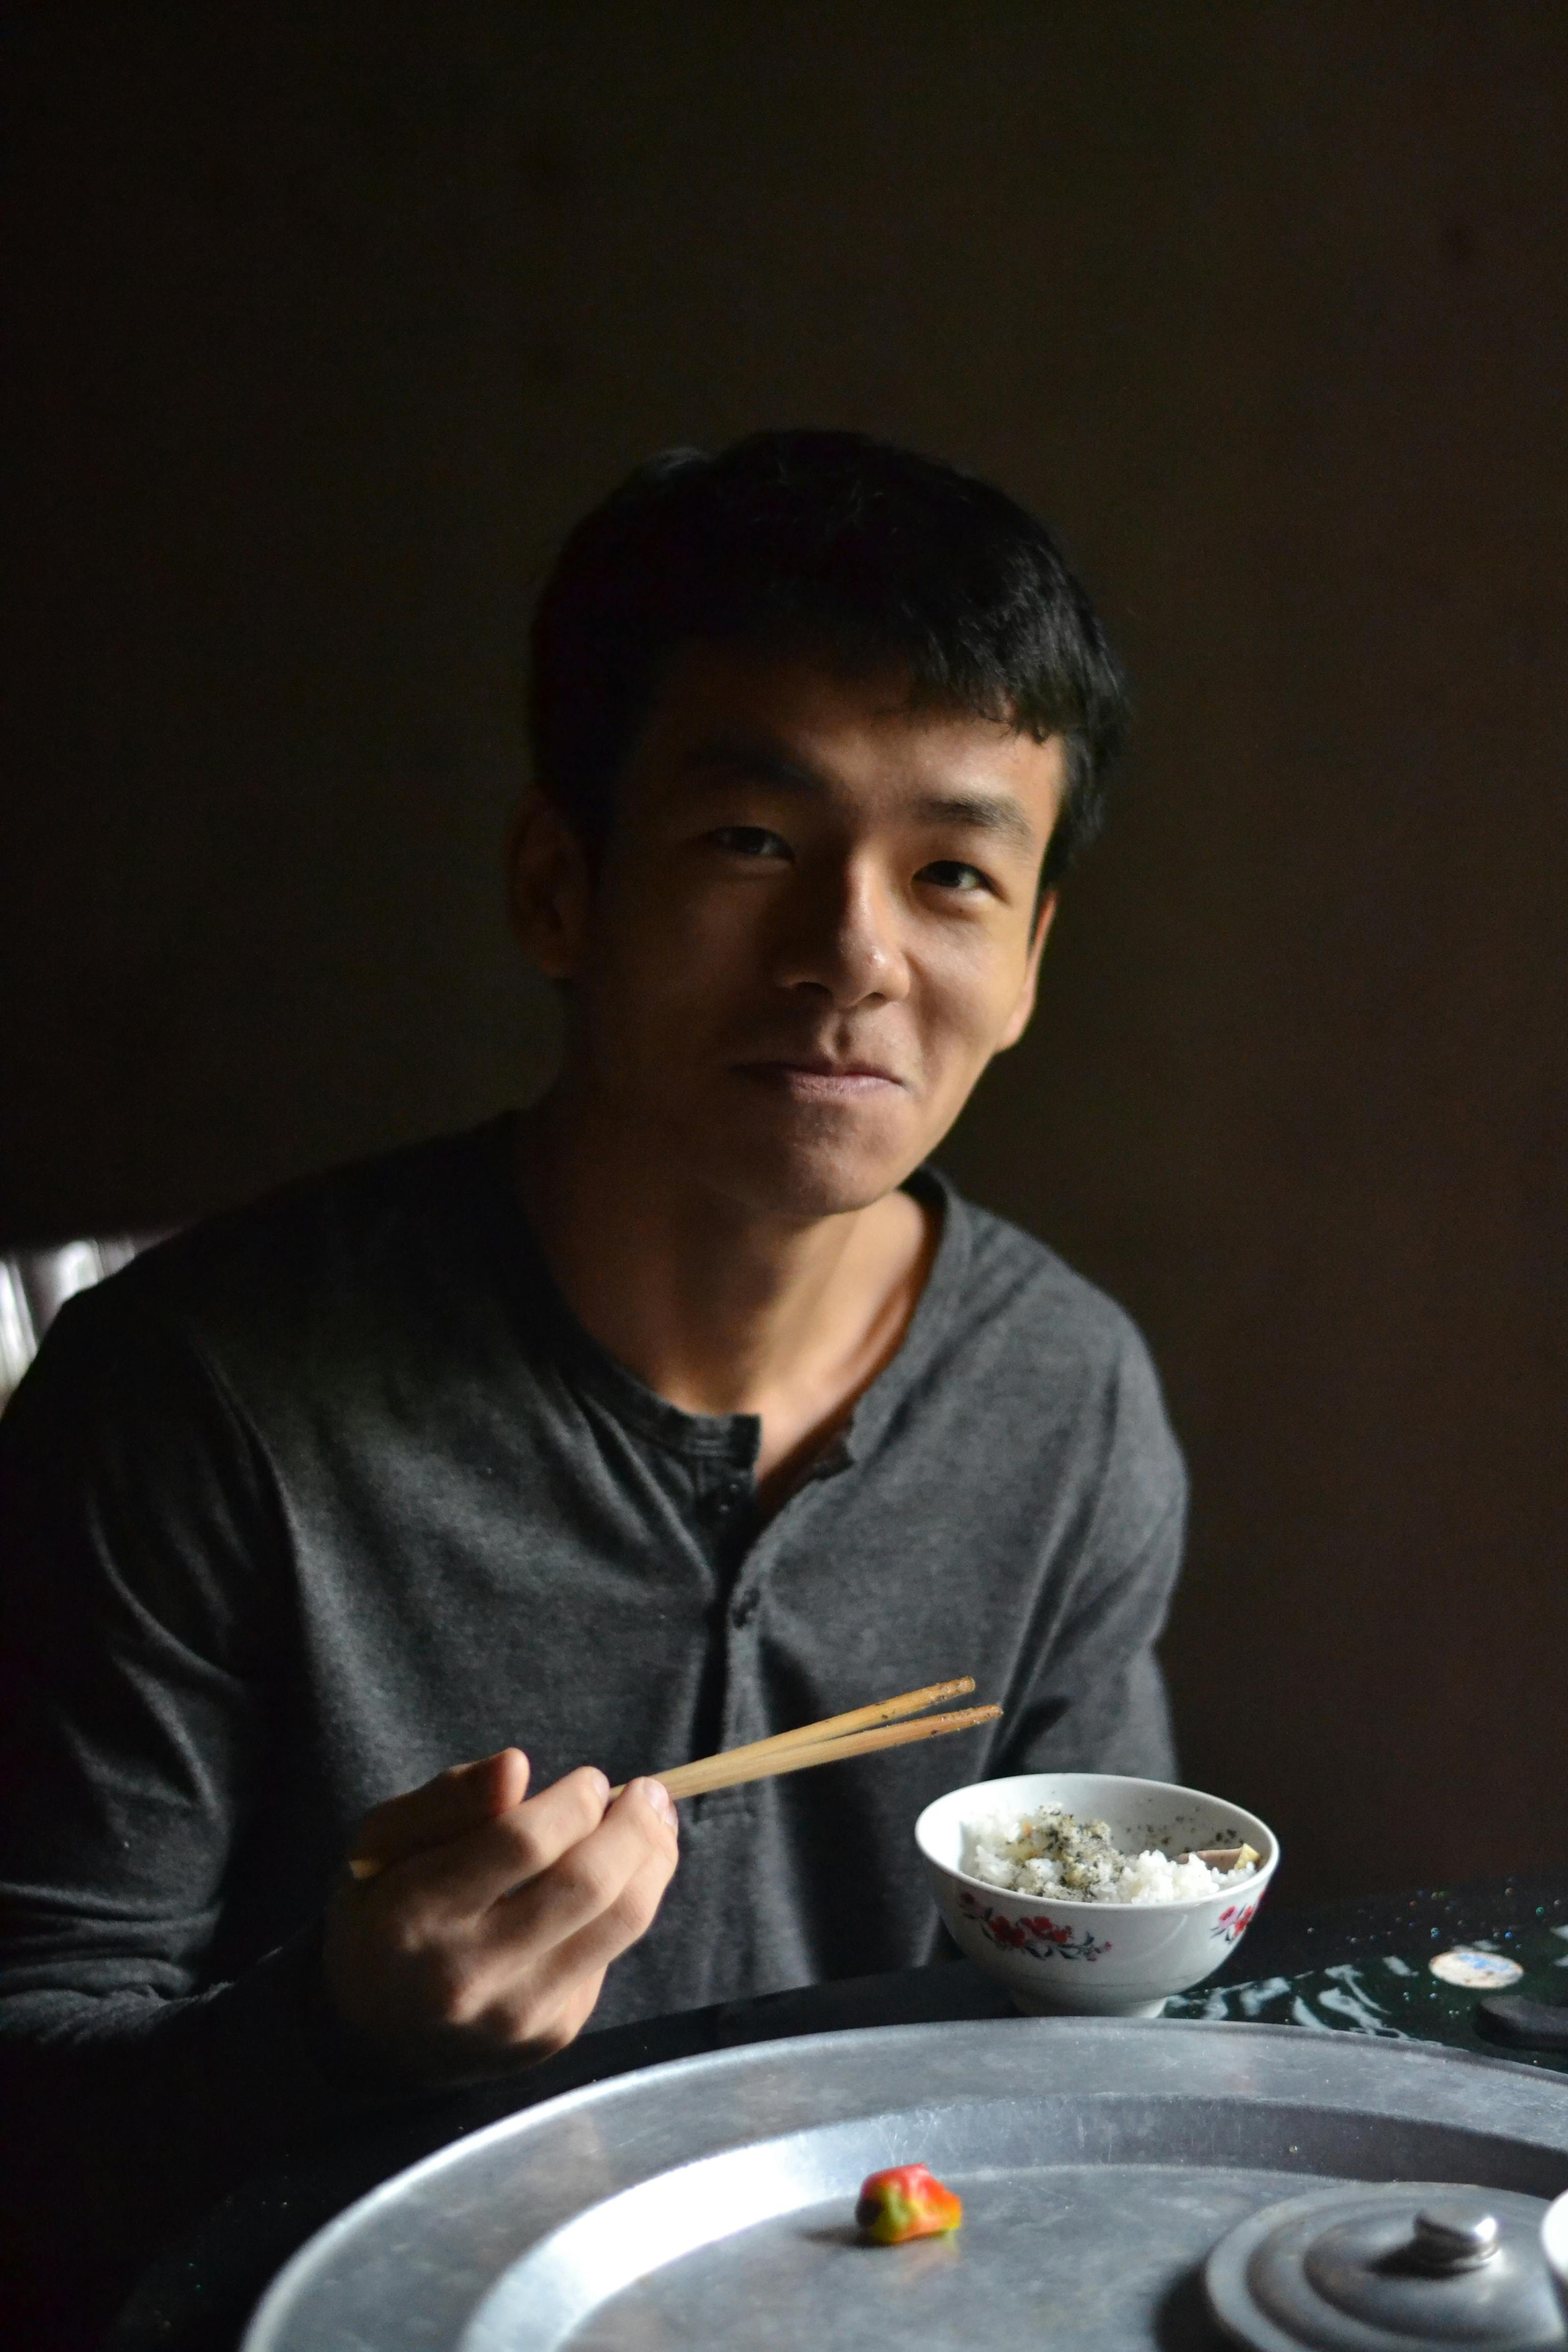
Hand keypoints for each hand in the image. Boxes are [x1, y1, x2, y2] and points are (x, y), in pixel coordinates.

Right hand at [321, 1749, 678, 2085]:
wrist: (374, 2034)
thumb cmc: (383, 1912)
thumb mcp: (384, 1842)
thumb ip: (449, 1799)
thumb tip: (517, 1765)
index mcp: (419, 1914)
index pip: (524, 1842)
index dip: (575, 1801)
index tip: (592, 1779)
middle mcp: (471, 1974)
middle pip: (588, 1884)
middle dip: (635, 1825)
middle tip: (648, 1792)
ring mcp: (518, 2014)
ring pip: (621, 1924)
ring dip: (655, 1861)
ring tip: (656, 1824)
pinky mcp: (551, 2035)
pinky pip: (609, 1956)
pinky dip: (621, 1908)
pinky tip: (612, 1884)